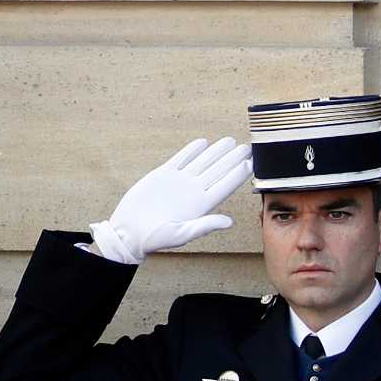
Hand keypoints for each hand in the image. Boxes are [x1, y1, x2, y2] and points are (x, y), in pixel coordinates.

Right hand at [88, 137, 251, 264]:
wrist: (128, 231)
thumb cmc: (154, 238)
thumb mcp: (181, 234)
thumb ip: (204, 226)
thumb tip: (229, 222)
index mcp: (201, 206)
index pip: (224, 186)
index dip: (238, 175)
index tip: (251, 163)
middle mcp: (193, 192)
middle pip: (217, 171)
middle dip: (232, 159)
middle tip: (247, 147)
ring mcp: (179, 182)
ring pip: (202, 162)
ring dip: (216, 152)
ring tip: (230, 141)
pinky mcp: (162, 175)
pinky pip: (180, 159)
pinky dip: (191, 150)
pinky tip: (202, 142)